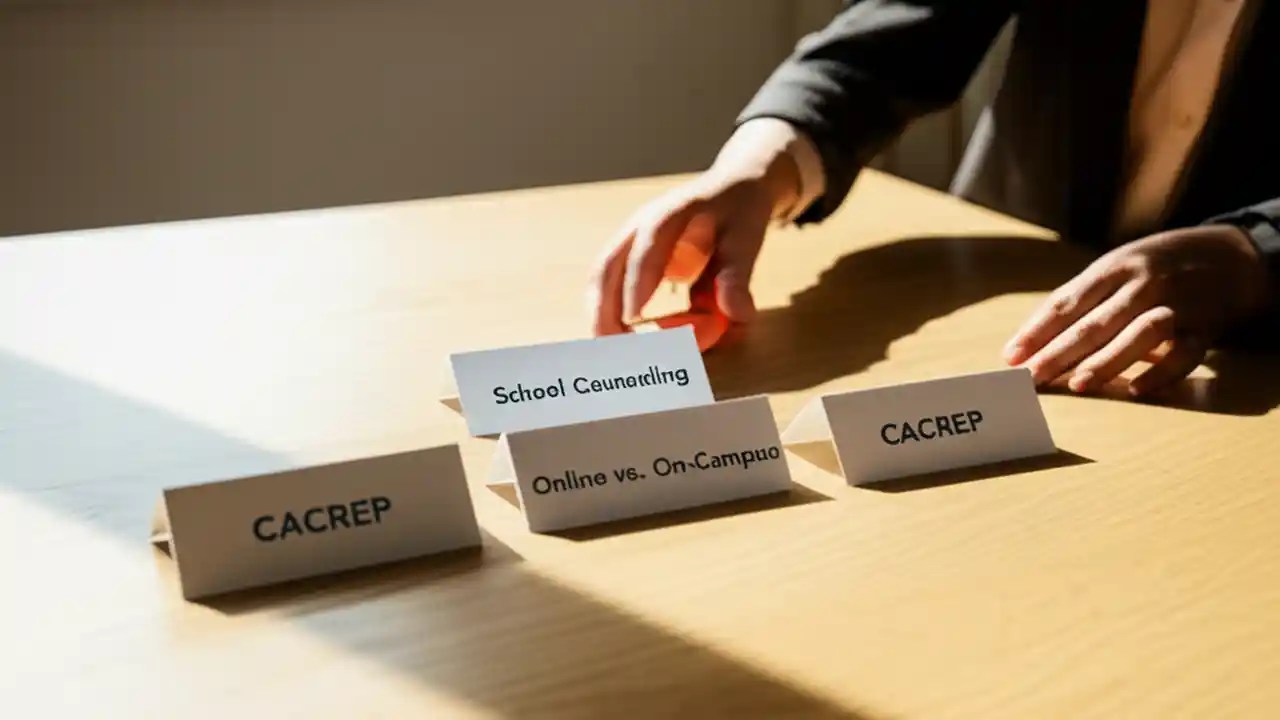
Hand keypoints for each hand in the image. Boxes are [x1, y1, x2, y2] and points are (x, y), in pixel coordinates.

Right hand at [588, 138, 799, 337]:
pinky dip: (607, 308)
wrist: (732, 186)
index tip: (633, 319)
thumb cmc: (739, 210)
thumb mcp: (747, 237)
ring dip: (599, 312)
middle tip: (610, 345)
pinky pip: (609, 281)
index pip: (646, 252)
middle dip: (604, 308)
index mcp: (670, 216)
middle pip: (608, 266)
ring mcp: (630, 238)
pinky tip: (615, 334)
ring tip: (608, 347)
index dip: (637, 286)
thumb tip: (736, 314)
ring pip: (601, 276)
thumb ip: (738, 275)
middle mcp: (641, 226)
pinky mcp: (630, 252)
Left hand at [1004, 225, 1269, 395]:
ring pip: (1139, 335)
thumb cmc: (1151, 268)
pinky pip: (1183, 355)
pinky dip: (1160, 373)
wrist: (1227, 257)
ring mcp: (1176, 305)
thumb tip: (1025, 342)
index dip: (1037, 330)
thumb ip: (1076, 301)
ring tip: (1077, 385)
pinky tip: (1135, 391)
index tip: (1011, 357)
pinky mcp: (1205, 329)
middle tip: (1032, 377)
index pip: (1068, 301)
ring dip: (1107, 361)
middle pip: (1097, 321)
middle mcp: (1144, 283)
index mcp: (1113, 267)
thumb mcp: (1115, 269)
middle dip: (1061, 351)